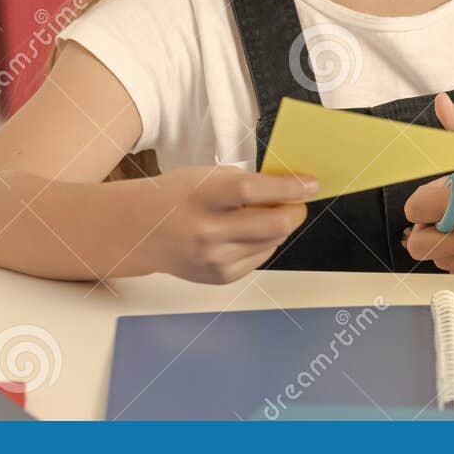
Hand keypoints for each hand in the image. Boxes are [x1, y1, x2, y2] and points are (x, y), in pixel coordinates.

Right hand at [145, 165, 315, 284]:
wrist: (142, 231)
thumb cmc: (178, 196)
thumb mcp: (207, 176)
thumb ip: (247, 182)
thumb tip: (290, 190)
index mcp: (202, 197)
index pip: (253, 192)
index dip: (288, 187)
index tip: (310, 183)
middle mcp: (207, 233)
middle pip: (272, 225)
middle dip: (295, 212)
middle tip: (297, 201)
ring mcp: (214, 260)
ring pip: (272, 243)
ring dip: (279, 227)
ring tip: (262, 214)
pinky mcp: (220, 277)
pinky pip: (260, 258)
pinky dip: (264, 243)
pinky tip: (247, 233)